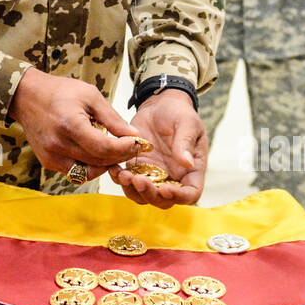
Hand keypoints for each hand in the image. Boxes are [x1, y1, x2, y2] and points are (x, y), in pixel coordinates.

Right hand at [8, 68, 146, 181]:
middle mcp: (58, 145)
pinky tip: (95, 152)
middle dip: (120, 156)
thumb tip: (134, 135)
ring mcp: (51, 156)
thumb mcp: (90, 96)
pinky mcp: (48, 162)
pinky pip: (75, 172)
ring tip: (113, 150)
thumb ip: (112, 118)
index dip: (125, 148)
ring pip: (88, 172)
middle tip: (131, 146)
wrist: (28, 96)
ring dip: (105, 164)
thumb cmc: (59, 92)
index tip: (137, 142)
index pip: (104, 148)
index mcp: (70, 125)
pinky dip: (89, 165)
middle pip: (99, 161)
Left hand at [109, 90, 207, 208]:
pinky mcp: (136, 167)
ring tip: (123, 175)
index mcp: (191, 170)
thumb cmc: (179, 113)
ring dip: (132, 190)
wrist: (159, 104)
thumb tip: (187, 163)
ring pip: (143, 195)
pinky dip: (119, 179)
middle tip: (138, 180)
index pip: (190, 193)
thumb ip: (186, 142)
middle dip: (150, 194)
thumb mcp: (187, 123)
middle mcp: (172, 177)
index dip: (179, 196)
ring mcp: (153, 174)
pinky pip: (127, 181)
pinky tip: (114, 169)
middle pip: (163, 200)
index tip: (165, 188)